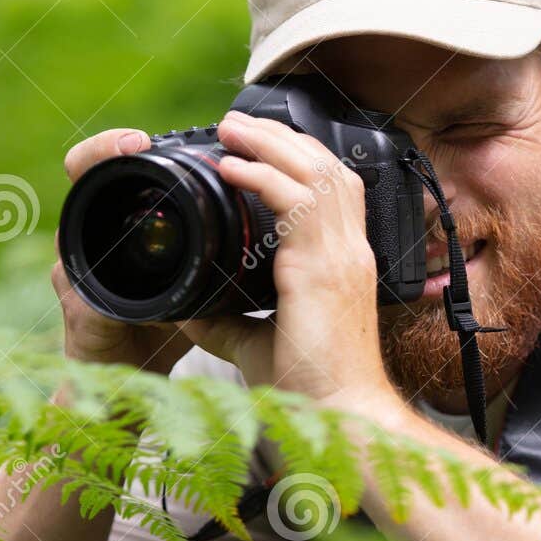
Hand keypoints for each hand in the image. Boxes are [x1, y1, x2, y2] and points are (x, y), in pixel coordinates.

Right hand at [53, 128, 194, 373]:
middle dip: (97, 156)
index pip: (105, 176)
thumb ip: (213, 250)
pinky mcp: (79, 314)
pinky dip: (101, 270)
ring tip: (119, 179)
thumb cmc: (160, 336)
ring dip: (94, 206)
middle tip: (132, 141)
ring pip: (74, 229)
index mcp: (116, 233)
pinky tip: (118, 261)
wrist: (135, 394)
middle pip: (80, 189)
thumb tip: (261, 218)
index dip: (114, 148)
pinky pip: (83, 287)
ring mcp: (77, 279)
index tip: (142, 137)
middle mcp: (89, 248)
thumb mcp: (193, 281)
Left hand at [183, 111, 397, 412]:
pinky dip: (263, 178)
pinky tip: (233, 168)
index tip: (257, 149)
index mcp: (344, 265)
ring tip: (231, 130)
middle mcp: (350, 253)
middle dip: (283, 139)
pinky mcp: (324, 271)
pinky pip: (297, 203)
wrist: (342, 417)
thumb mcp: (260, 343)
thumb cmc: (311, 388)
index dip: (299, 161)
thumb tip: (190, 303)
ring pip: (316, 173)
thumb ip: (229, 319)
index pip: (335, 191)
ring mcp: (342, 258)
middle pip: (329, 168)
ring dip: (270, 145)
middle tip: (236, 123)